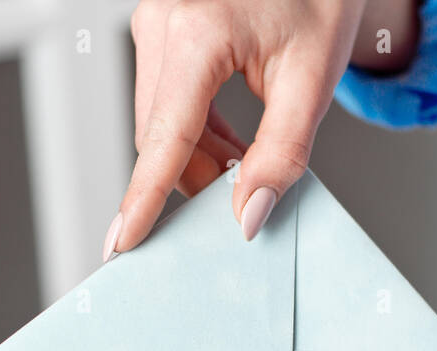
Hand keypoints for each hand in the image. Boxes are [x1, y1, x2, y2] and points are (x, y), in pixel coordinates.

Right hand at [105, 0, 418, 260]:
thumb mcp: (313, 79)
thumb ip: (282, 154)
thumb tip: (248, 214)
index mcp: (197, 30)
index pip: (164, 136)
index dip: (144, 198)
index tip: (123, 243)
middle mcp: (161, 22)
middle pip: (159, 138)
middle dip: (198, 177)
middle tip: (248, 190)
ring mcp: (154, 23)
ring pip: (159, 126)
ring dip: (199, 157)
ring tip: (247, 157)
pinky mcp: (158, 30)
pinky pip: (164, 103)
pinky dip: (196, 133)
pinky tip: (231, 139)